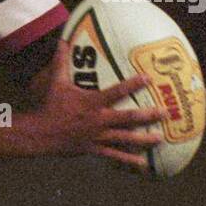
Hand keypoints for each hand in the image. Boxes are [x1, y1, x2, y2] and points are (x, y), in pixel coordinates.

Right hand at [28, 42, 165, 171]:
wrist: (40, 133)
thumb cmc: (49, 106)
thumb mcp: (56, 83)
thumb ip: (61, 63)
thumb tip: (61, 41)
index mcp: (92, 103)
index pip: (117, 91)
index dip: (134, 84)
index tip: (149, 78)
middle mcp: (99, 120)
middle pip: (128, 117)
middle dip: (148, 115)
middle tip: (165, 113)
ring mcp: (97, 136)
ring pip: (125, 138)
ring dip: (144, 139)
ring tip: (160, 138)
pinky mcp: (93, 148)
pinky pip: (114, 155)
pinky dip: (128, 159)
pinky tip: (142, 163)